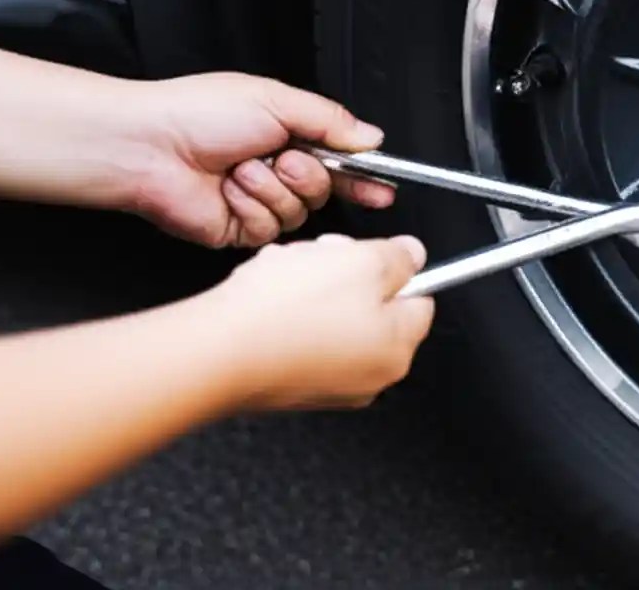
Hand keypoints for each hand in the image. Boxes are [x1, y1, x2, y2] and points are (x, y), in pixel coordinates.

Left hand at [129, 72, 394, 247]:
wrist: (147, 146)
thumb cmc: (195, 112)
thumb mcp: (276, 100)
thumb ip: (330, 120)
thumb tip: (370, 137)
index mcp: (286, 135)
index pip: (339, 162)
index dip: (363, 176)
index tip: (383, 186)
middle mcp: (273, 170)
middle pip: (324, 191)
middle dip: (307, 175)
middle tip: (282, 158)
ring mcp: (256, 202)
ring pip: (297, 214)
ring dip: (271, 190)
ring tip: (241, 170)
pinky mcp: (238, 229)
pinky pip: (268, 230)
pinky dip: (250, 208)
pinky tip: (227, 191)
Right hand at [203, 233, 434, 409]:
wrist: (218, 352)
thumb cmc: (285, 313)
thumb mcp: (362, 261)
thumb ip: (398, 256)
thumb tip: (412, 255)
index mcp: (398, 347)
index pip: (420, 298)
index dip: (393, 267)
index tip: (366, 253)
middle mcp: (370, 376)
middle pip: (374, 307)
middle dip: (346, 274)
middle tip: (321, 261)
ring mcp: (329, 385)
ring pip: (333, 317)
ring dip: (311, 288)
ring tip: (284, 277)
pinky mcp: (290, 385)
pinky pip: (300, 336)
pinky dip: (286, 313)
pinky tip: (265, 300)